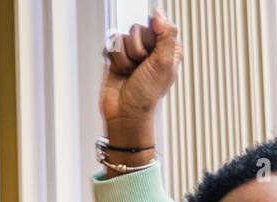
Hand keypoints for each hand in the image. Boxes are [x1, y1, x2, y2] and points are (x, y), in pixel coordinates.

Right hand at [100, 10, 180, 132]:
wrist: (125, 114)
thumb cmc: (147, 94)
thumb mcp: (164, 62)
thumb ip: (166, 34)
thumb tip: (158, 13)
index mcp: (167, 46)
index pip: (156, 24)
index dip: (151, 38)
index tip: (151, 54)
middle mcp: (150, 48)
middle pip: (136, 30)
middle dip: (136, 50)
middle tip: (140, 67)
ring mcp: (131, 53)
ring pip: (122, 39)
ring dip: (124, 59)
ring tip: (130, 73)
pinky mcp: (115, 59)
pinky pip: (110, 46)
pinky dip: (113, 60)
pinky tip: (119, 71)